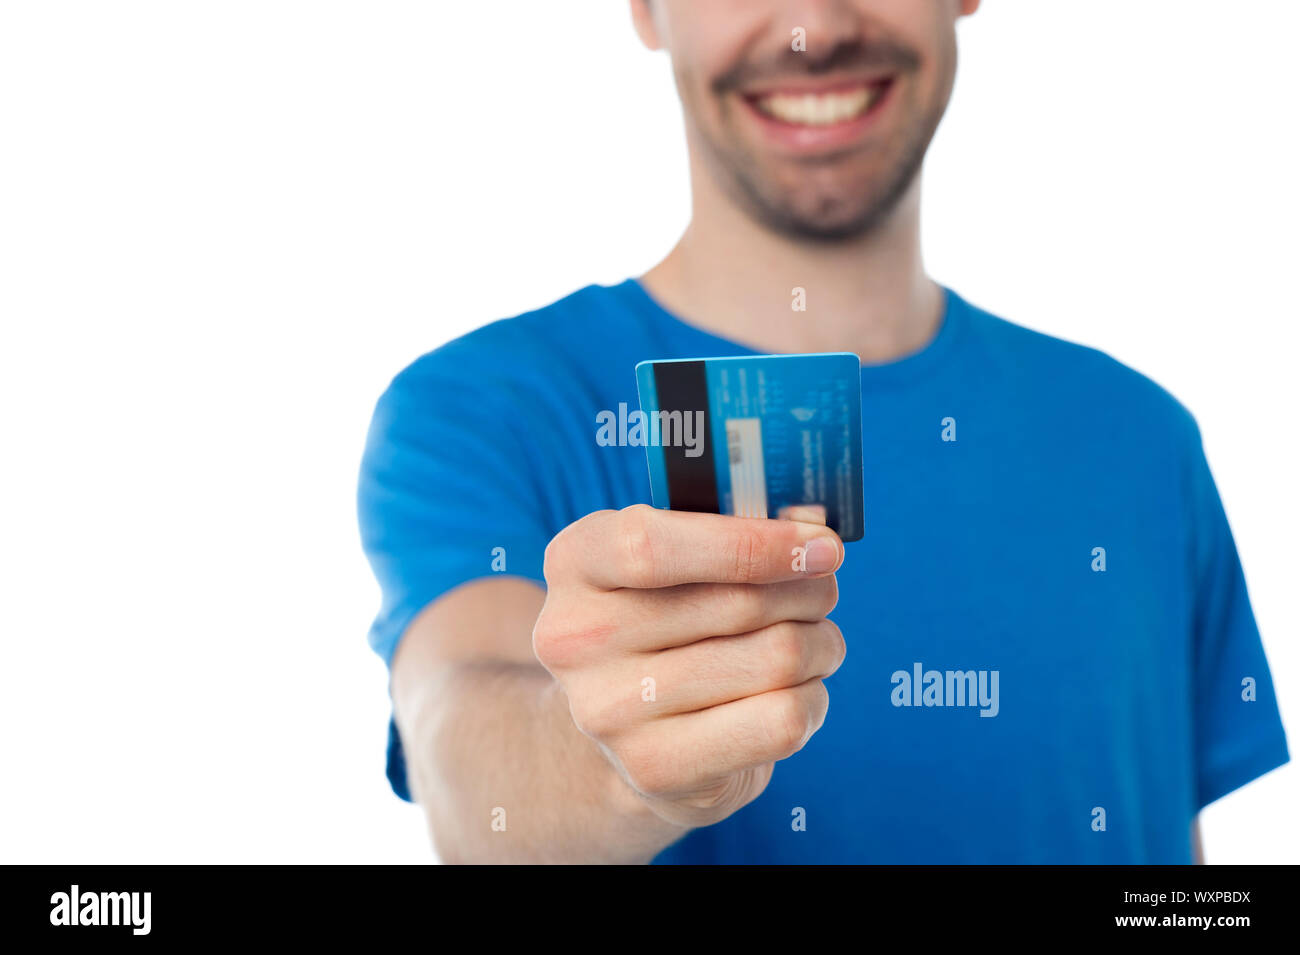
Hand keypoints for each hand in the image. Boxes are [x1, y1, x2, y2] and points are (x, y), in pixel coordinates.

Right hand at [532, 503, 844, 828]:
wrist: (627, 726)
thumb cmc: (669, 619)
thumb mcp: (678, 557)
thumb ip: (738, 528)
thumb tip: (815, 531)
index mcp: (575, 560)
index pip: (651, 545)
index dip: (752, 542)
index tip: (822, 546)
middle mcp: (576, 638)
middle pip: (739, 603)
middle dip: (808, 591)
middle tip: (824, 589)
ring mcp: (609, 710)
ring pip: (774, 659)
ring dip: (820, 644)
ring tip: (816, 642)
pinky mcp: (654, 767)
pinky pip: (781, 721)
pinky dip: (813, 699)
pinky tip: (798, 692)